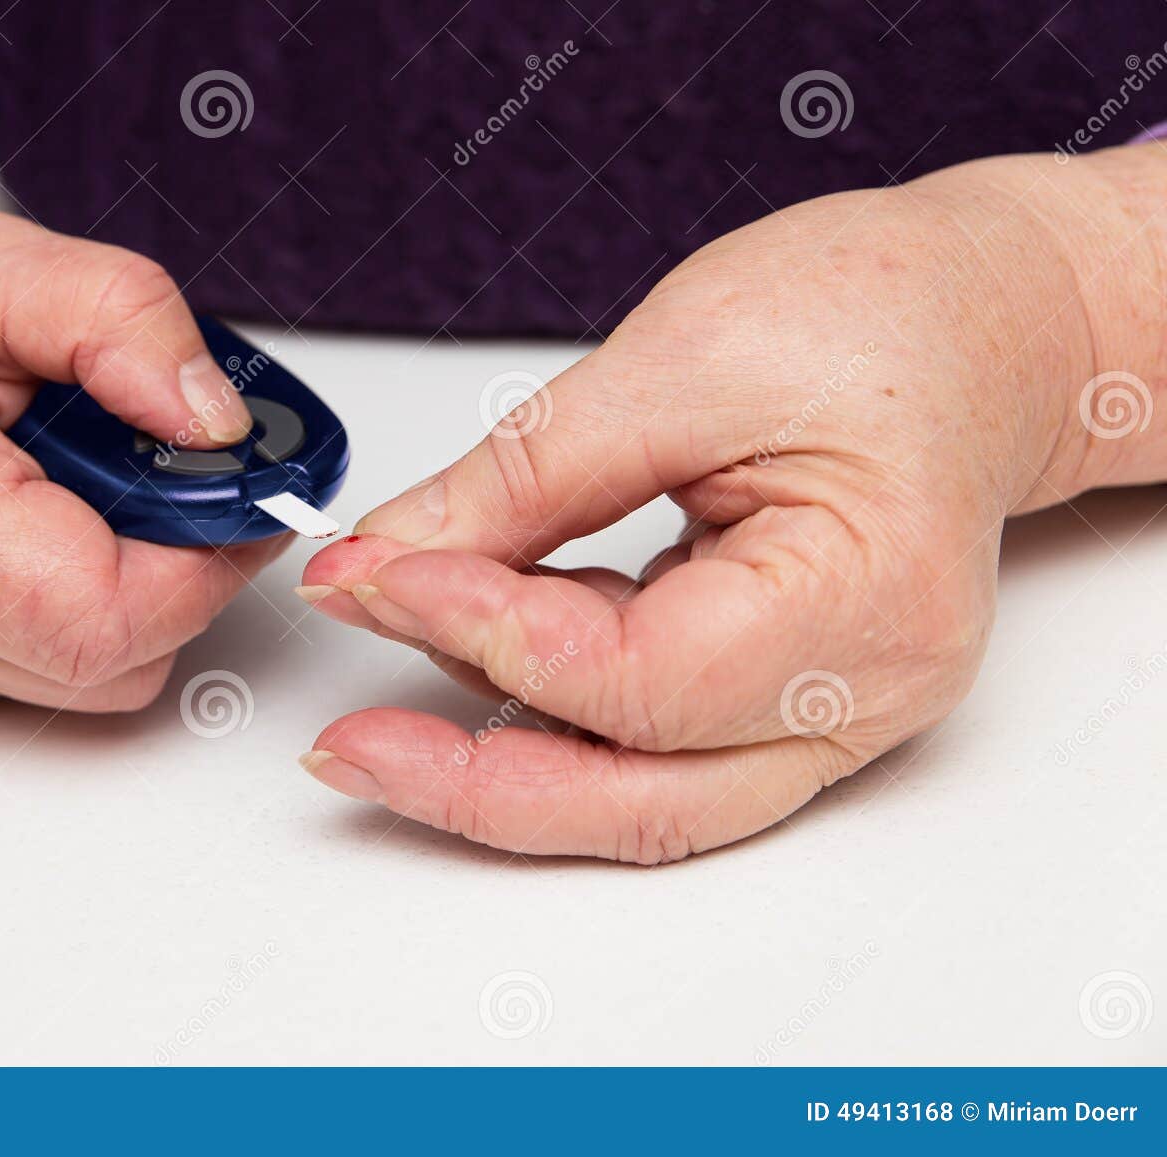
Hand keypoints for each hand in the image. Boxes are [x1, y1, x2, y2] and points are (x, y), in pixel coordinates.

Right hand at [0, 172, 285, 708]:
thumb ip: (116, 323)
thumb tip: (220, 421)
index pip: (102, 618)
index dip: (207, 562)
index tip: (242, 482)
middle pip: (114, 662)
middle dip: (184, 565)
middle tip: (167, 456)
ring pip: (94, 672)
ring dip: (140, 576)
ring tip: (89, 465)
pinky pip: (51, 656)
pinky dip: (89, 587)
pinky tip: (51, 503)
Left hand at [296, 147, 1166, 861]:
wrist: (976, 325)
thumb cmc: (873, 315)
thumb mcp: (677, 363)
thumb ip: (522, 481)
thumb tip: (384, 561)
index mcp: (865, 601)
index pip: (638, 678)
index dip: (486, 634)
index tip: (372, 579)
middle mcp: (861, 694)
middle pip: (641, 798)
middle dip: (472, 783)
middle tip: (346, 746)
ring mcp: (830, 715)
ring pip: (640, 797)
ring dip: (500, 767)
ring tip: (382, 714)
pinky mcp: (785, 703)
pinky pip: (653, 751)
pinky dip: (552, 719)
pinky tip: (475, 656)